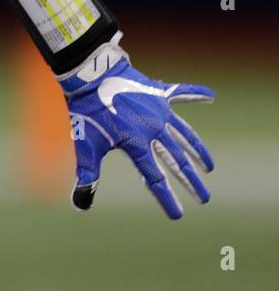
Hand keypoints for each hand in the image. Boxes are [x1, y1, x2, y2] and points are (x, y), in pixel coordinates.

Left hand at [60, 37, 214, 218]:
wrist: (90, 75)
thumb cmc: (87, 112)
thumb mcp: (86, 146)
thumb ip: (88, 175)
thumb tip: (80, 205)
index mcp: (137, 144)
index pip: (154, 177)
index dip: (166, 198)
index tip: (177, 215)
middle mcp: (154, 129)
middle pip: (176, 160)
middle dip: (190, 181)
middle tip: (205, 198)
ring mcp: (159, 110)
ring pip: (184, 134)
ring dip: (197, 151)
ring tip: (208, 167)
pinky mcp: (157, 93)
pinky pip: (181, 94)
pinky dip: (195, 94)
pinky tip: (211, 96)